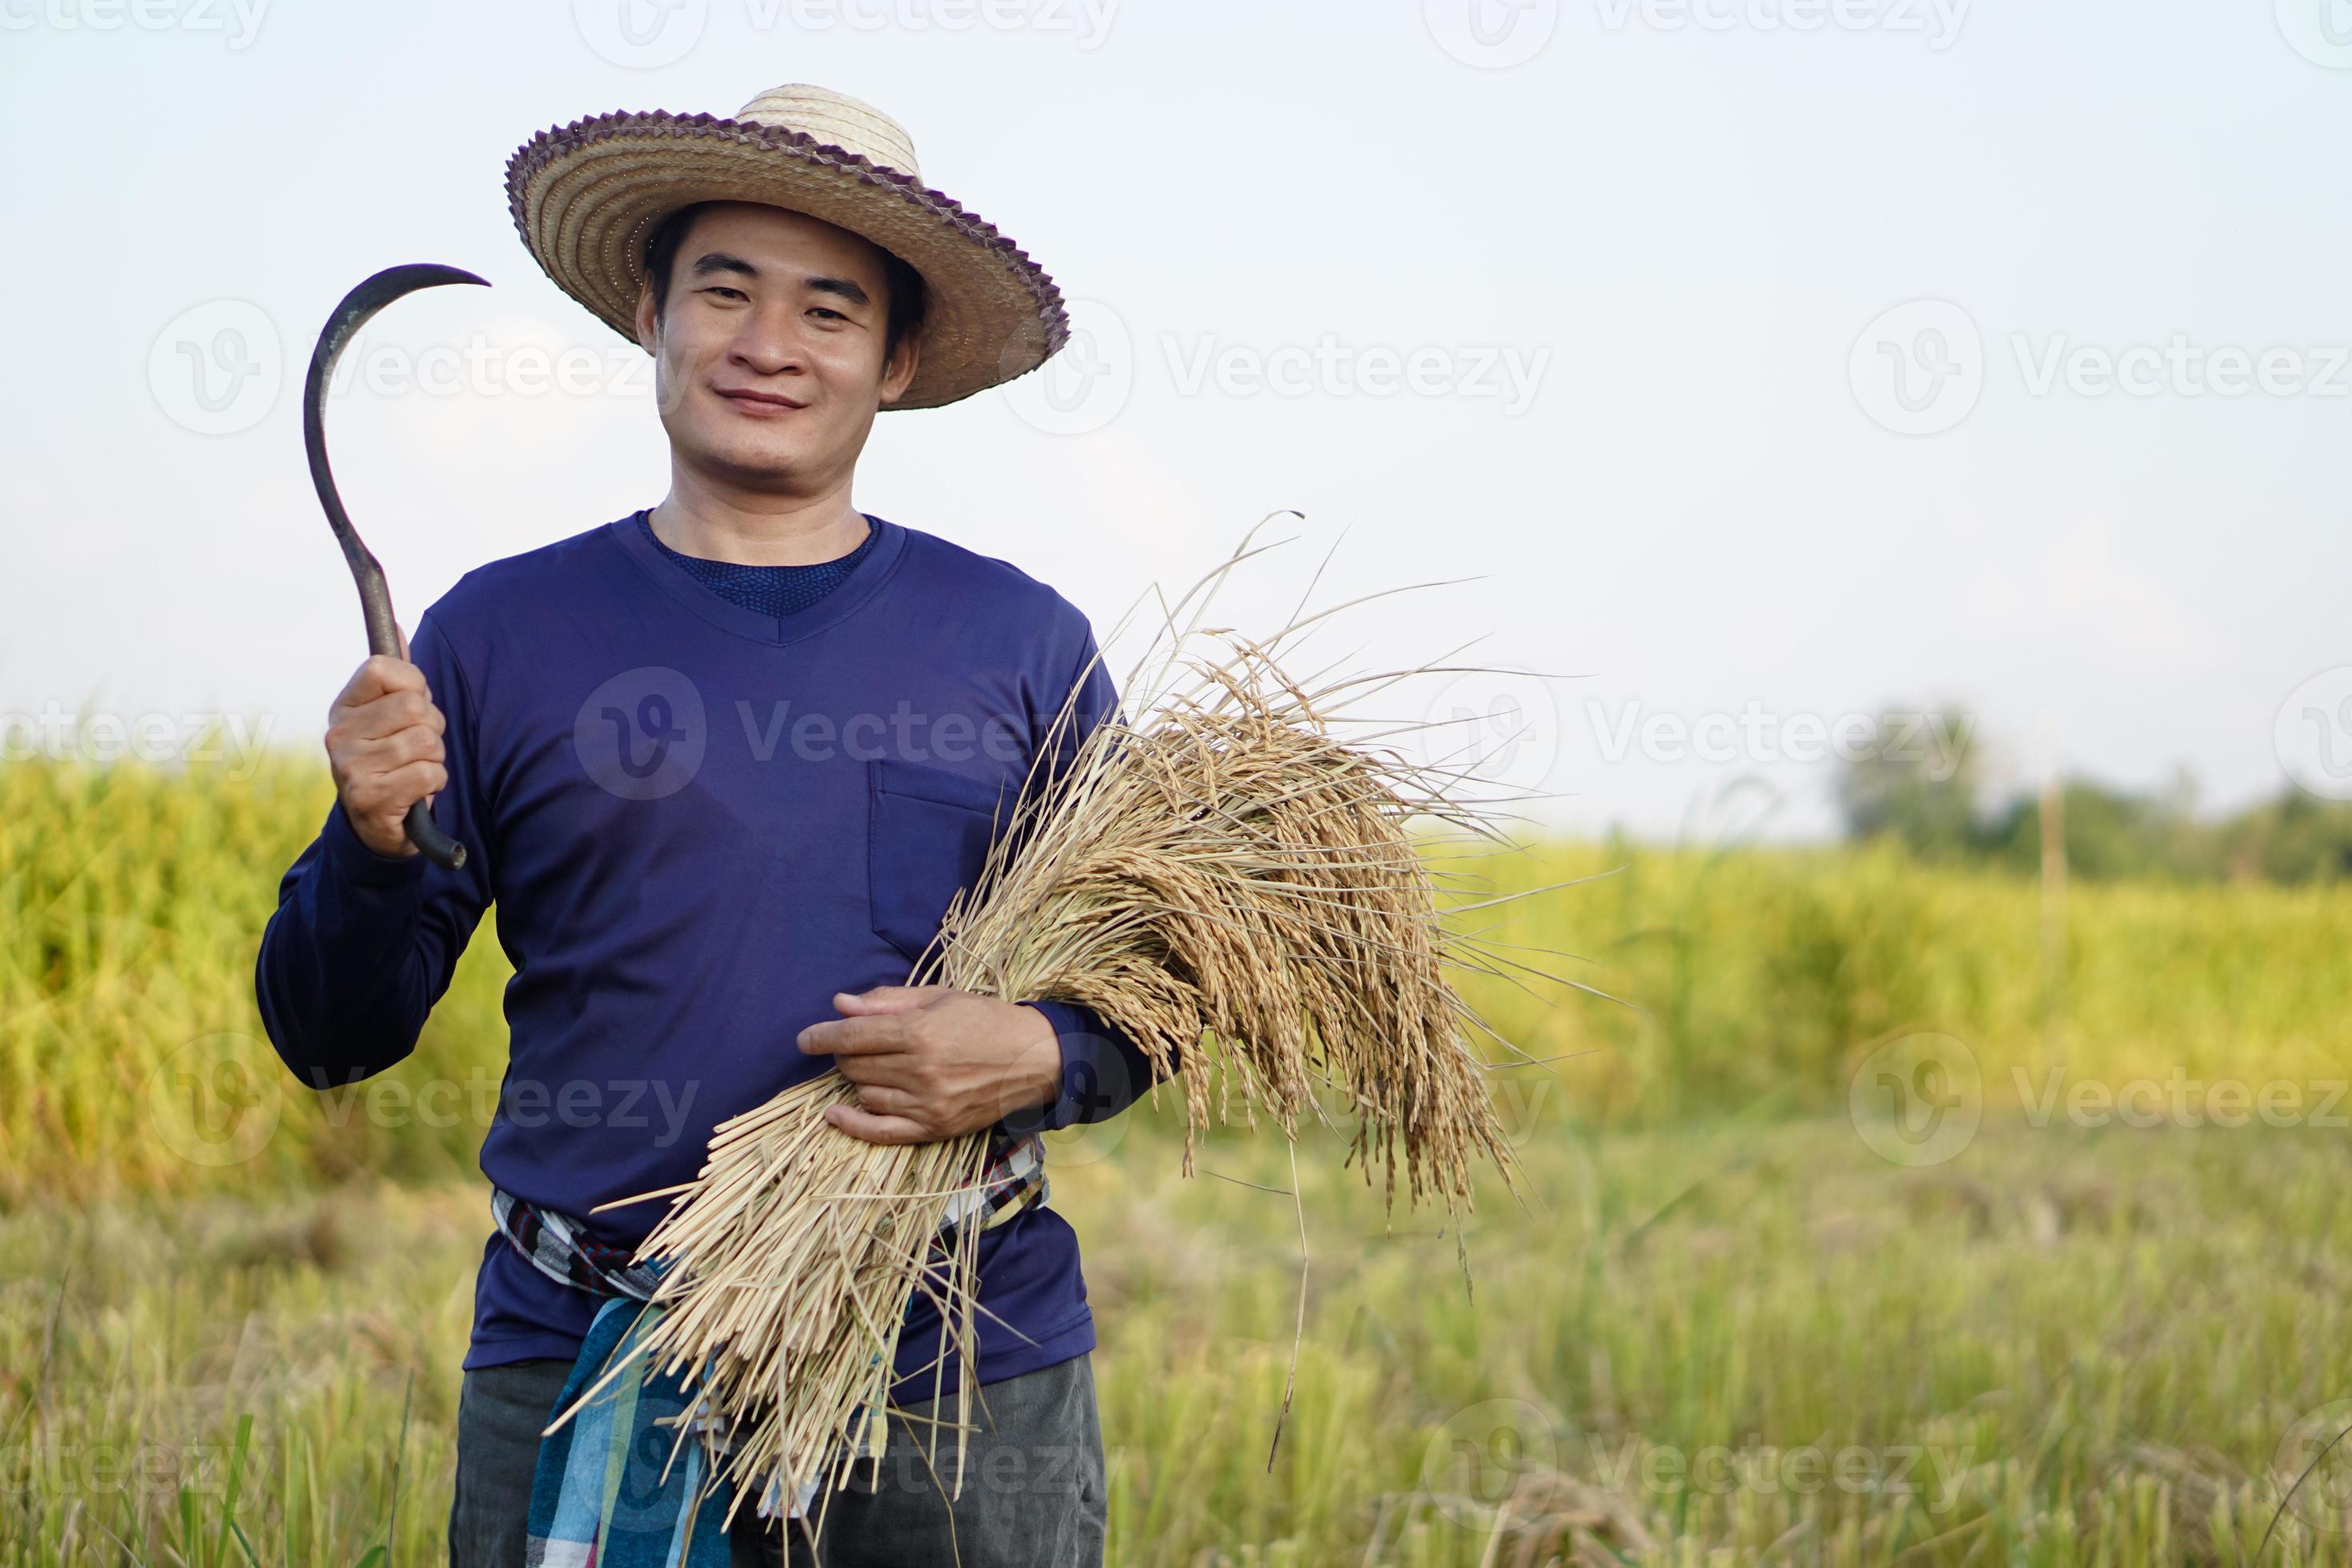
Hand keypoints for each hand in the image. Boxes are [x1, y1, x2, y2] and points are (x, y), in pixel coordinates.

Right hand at [324, 624, 446, 859]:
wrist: (379, 827)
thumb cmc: (394, 761)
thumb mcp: (390, 716)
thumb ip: (396, 675)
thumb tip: (394, 625)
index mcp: (344, 707)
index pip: (382, 668)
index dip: (413, 685)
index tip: (413, 706)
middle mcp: (339, 734)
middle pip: (415, 707)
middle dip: (432, 729)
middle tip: (416, 748)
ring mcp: (349, 767)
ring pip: (427, 741)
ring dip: (435, 759)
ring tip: (414, 770)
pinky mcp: (368, 797)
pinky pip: (428, 773)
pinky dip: (434, 783)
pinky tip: (415, 792)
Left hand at [797, 986, 1062, 1144]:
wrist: (1034, 1058)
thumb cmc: (985, 1020)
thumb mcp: (939, 998)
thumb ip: (887, 1002)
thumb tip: (840, 1004)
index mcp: (921, 1032)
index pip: (854, 1035)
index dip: (823, 1036)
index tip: (805, 1039)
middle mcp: (921, 1070)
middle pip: (856, 1065)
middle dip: (845, 1054)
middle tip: (854, 1045)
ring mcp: (927, 1103)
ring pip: (865, 1094)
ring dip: (857, 1080)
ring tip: (870, 1068)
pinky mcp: (935, 1128)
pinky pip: (882, 1132)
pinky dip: (854, 1125)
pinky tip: (835, 1115)